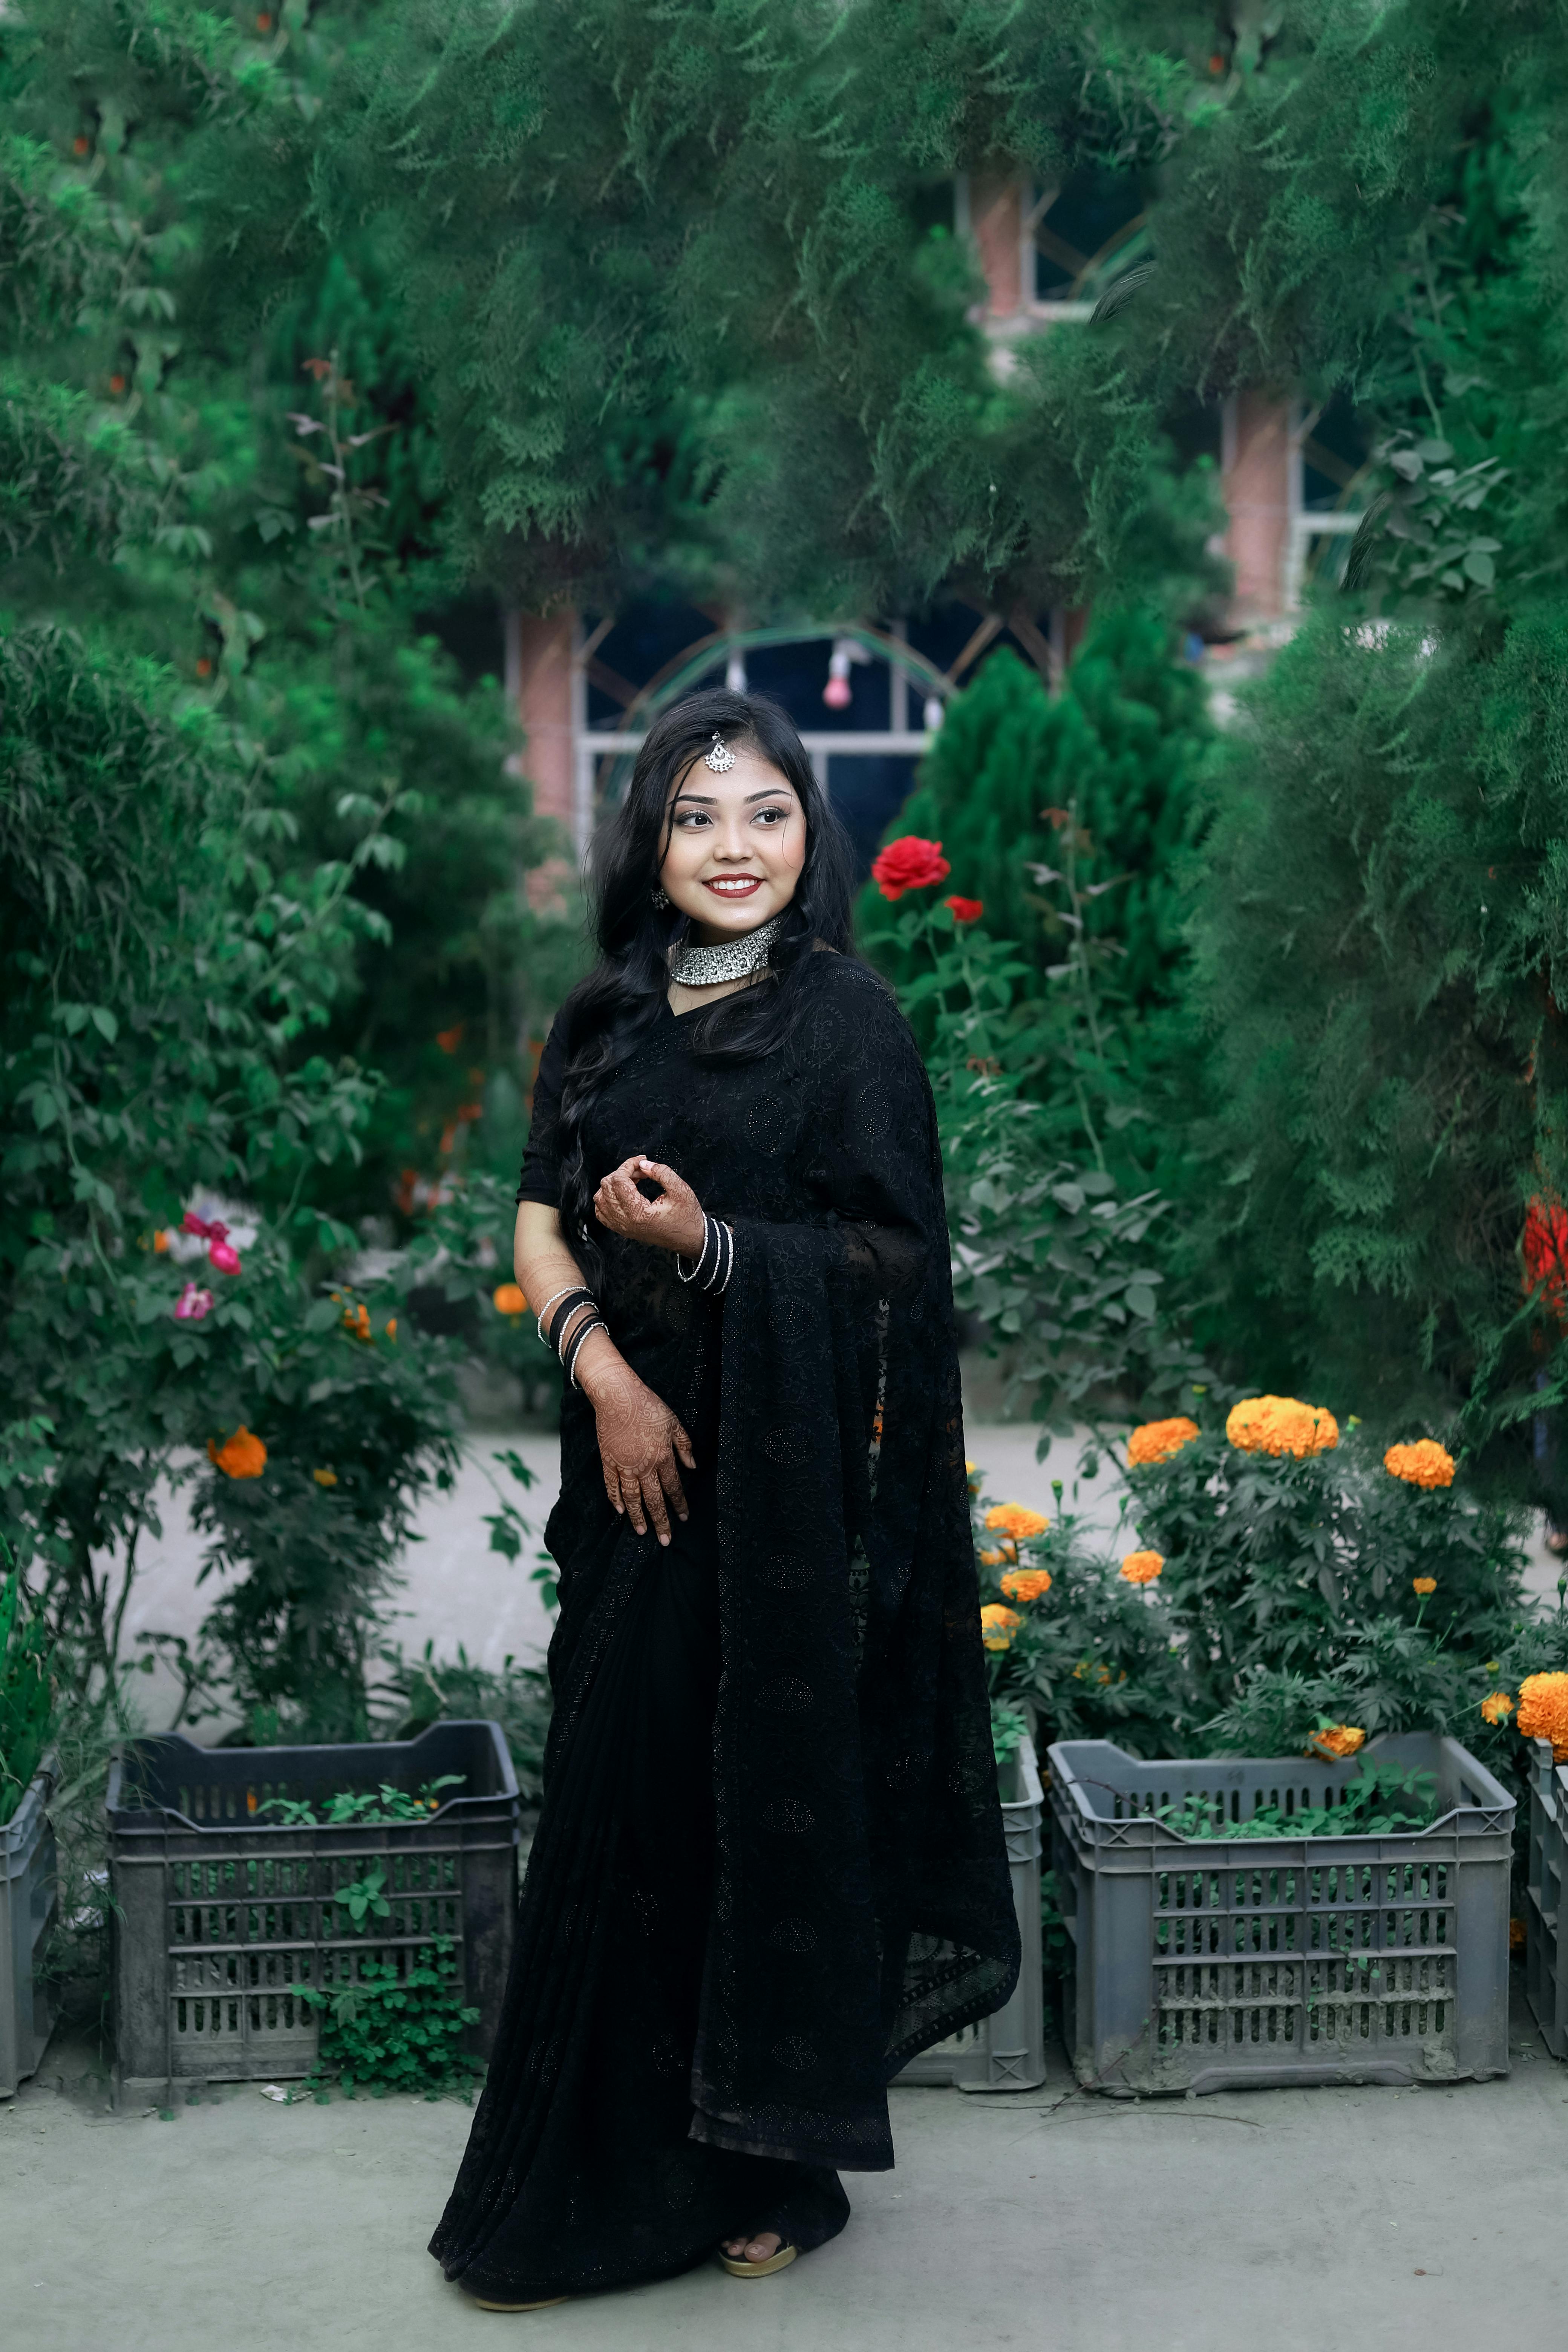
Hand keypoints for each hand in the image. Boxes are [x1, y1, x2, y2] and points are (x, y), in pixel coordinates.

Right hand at [577, 1350, 694, 1542]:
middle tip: (665, 1540)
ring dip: (638, 1517)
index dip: (680, 1504)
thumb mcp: (674, 1423)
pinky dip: (615, 1499)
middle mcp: (643, 1467)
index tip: (685, 1518)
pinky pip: (611, 1486)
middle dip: (661, 1522)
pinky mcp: (608, 1461)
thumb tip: (693, 1465)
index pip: (673, 1488)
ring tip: (643, 1532)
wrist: (617, 1396)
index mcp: (662, 1457)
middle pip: (654, 1500)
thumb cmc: (648, 1406)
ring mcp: (624, 1466)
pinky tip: (620, 1511)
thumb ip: (684, 1446)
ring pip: (632, 1499)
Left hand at [592, 1155, 706, 1257]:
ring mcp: (622, 1227)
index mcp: (638, 1212)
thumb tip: (642, 1164)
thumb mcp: (681, 1190)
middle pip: (606, 1187)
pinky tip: (623, 1193)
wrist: (690, 1239)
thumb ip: (661, 1172)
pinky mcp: (623, 1230)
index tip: (641, 1160)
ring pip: (600, 1199)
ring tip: (632, 1181)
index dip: (628, 1164)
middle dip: (621, 1172)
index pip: (619, 1180)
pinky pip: (602, 1213)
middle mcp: (626, 1221)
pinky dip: (608, 1199)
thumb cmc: (687, 1217)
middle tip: (640, 1170)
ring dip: (613, 1185)